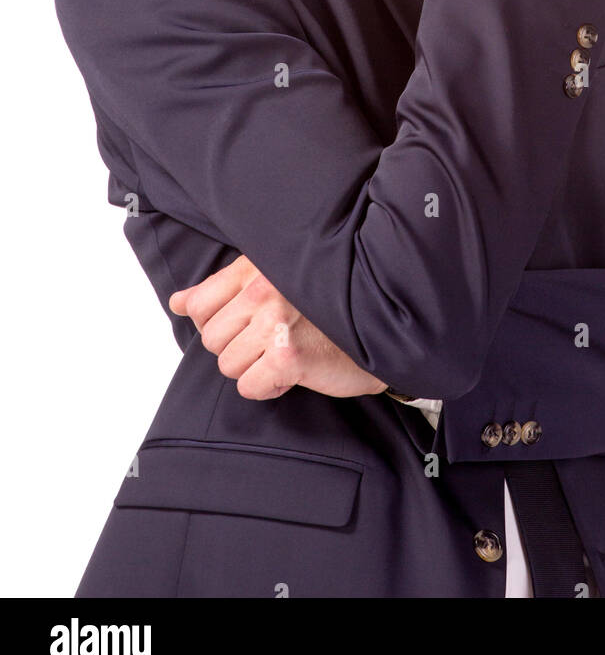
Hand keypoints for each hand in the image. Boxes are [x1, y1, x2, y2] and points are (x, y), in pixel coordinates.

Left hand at [169, 255, 388, 400]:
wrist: (377, 328)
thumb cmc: (323, 308)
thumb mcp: (271, 282)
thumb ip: (222, 289)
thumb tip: (177, 302)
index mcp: (256, 267)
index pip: (199, 304)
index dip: (215, 323)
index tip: (243, 325)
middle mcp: (263, 290)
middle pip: (211, 339)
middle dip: (237, 348)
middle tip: (270, 341)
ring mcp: (276, 322)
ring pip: (227, 365)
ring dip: (253, 369)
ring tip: (283, 354)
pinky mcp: (288, 356)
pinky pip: (249, 386)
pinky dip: (267, 387)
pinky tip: (291, 371)